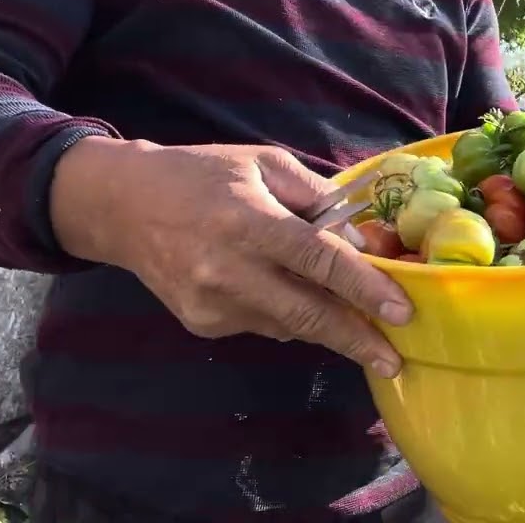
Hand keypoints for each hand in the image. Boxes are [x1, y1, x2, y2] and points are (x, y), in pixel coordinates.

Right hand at [49, 137, 411, 377]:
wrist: (121, 206)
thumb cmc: (201, 175)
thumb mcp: (264, 164)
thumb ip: (317, 198)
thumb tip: (361, 238)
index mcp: (249, 223)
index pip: (318, 262)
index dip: (364, 288)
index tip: (402, 312)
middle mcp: (228, 270)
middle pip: (307, 314)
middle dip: (357, 340)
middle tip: (396, 361)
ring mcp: (212, 303)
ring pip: (289, 324)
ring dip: (324, 321)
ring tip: (349, 312)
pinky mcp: (201, 323)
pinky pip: (263, 324)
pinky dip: (285, 312)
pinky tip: (278, 288)